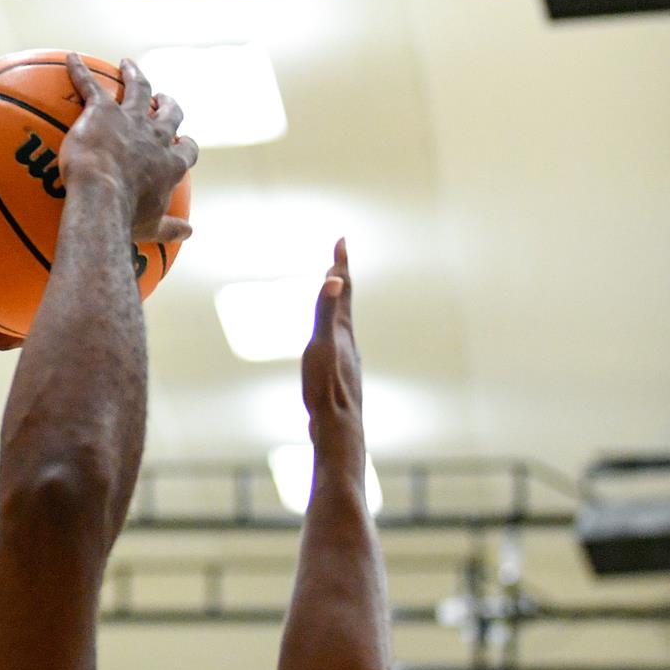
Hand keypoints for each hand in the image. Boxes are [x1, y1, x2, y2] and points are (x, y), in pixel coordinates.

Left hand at [58, 55, 197, 243]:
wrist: (101, 199)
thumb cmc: (125, 218)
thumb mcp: (151, 228)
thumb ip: (170, 229)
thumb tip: (188, 233)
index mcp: (169, 165)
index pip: (185, 150)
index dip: (183, 144)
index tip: (181, 140)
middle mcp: (154, 136)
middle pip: (168, 113)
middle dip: (167, 104)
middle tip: (162, 99)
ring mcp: (129, 120)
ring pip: (138, 89)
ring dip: (134, 75)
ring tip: (128, 65)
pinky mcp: (102, 111)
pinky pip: (90, 85)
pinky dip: (78, 71)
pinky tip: (69, 58)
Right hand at [301, 239, 359, 421]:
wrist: (338, 428)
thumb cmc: (326, 387)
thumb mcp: (322, 346)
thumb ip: (326, 312)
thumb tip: (334, 279)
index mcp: (342, 331)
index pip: (343, 290)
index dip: (341, 265)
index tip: (341, 241)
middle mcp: (347, 342)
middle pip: (345, 305)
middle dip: (341, 281)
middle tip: (337, 262)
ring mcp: (344, 360)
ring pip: (341, 326)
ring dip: (337, 308)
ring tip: (334, 300)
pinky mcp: (337, 378)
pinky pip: (334, 346)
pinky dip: (331, 333)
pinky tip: (328, 347)